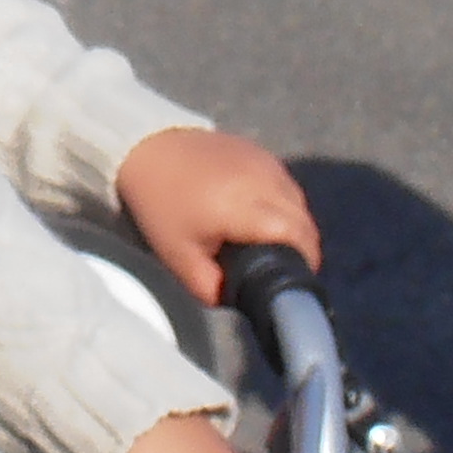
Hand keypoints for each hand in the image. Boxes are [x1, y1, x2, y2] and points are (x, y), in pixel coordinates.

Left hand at [112, 126, 318, 305]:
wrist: (147, 148)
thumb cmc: (161, 206)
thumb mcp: (179, 257)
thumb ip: (212, 288)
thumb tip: (242, 304)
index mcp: (245, 207)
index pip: (297, 236)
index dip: (305, 261)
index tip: (297, 281)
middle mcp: (264, 181)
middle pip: (304, 221)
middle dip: (304, 249)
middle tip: (287, 270)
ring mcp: (265, 162)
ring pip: (299, 201)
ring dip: (297, 226)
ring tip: (278, 246)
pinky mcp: (261, 151)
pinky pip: (287, 184)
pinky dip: (286, 204)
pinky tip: (267, 217)